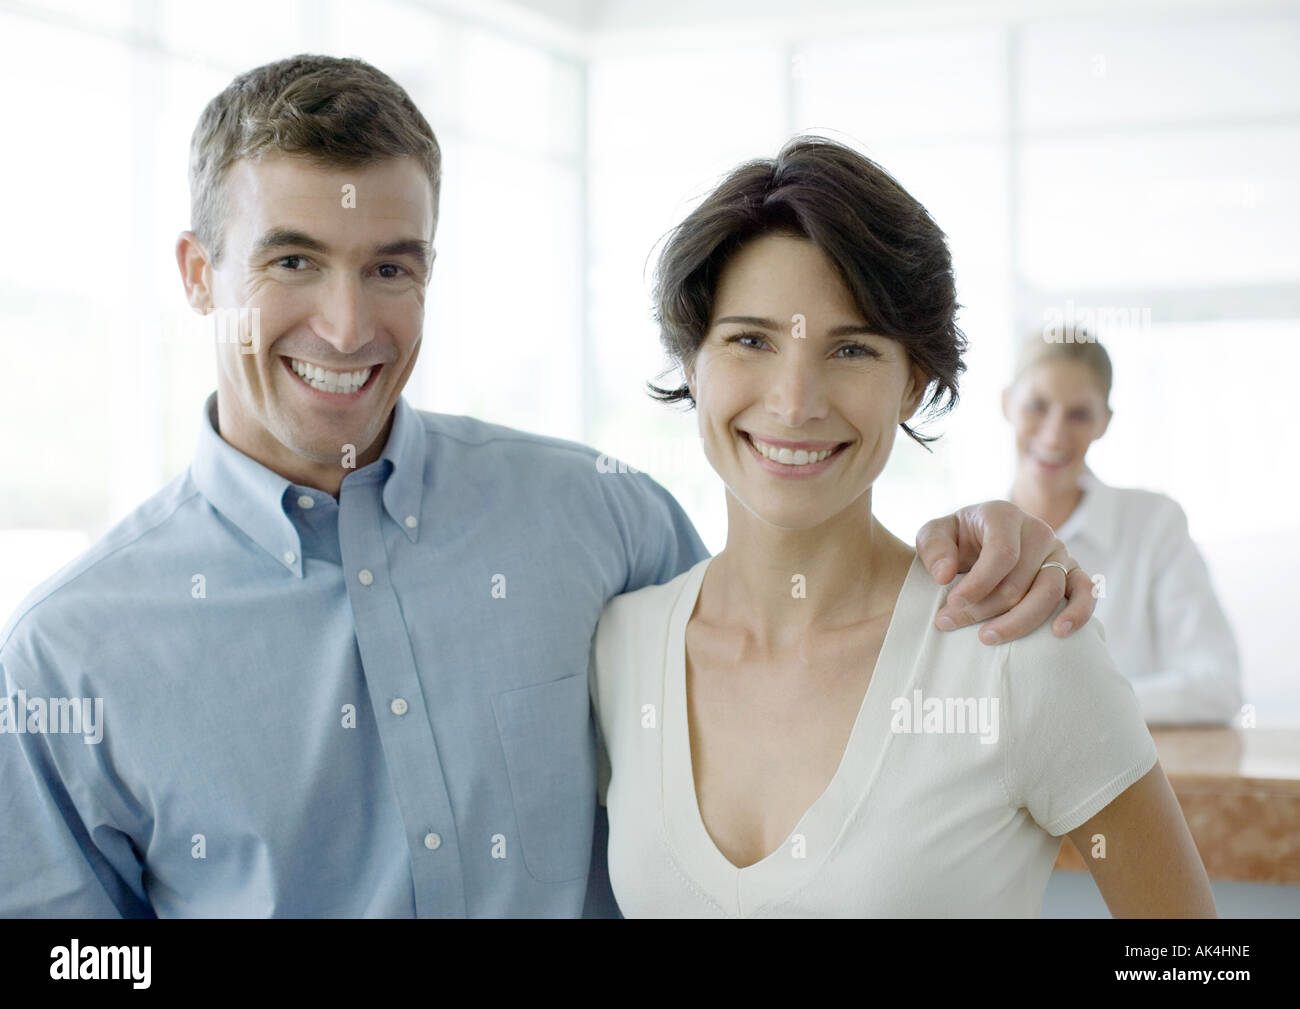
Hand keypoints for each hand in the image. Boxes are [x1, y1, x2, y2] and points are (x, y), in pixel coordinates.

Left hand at [915, 500, 1096, 643]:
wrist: (979, 541)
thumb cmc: (956, 539)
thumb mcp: (934, 534)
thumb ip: (934, 548)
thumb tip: (945, 575)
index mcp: (1003, 515)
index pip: (1001, 553)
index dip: (977, 583)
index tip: (951, 603)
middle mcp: (1037, 530)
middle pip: (1019, 581)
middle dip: (983, 608)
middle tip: (950, 623)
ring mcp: (1058, 552)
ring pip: (1049, 592)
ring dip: (1018, 621)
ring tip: (987, 637)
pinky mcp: (1073, 571)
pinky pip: (1086, 592)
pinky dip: (1078, 613)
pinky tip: (1058, 633)